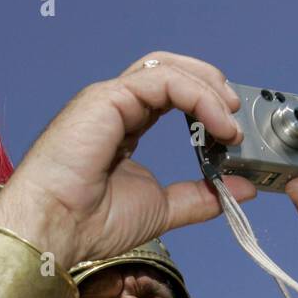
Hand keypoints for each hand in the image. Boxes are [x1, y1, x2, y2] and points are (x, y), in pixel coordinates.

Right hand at [0, 51, 257, 268]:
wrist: (55, 229)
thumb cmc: (91, 222)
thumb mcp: (163, 208)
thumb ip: (201, 196)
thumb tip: (242, 190)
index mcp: (125, 126)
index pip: (172, 94)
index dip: (206, 103)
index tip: (233, 132)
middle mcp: (117, 106)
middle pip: (171, 70)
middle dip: (211, 84)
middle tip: (237, 113)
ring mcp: (110, 98)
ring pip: (168, 68)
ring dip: (208, 88)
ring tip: (231, 119)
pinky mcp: (107, 97)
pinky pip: (163, 81)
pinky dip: (198, 96)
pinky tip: (218, 123)